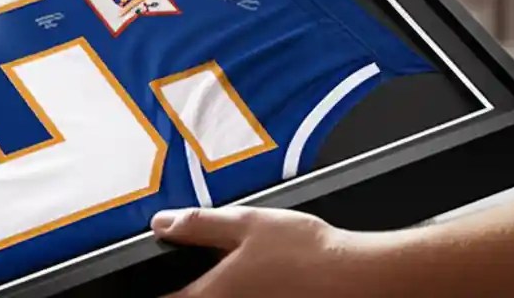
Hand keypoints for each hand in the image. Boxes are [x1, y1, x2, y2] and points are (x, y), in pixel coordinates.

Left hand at [151, 206, 375, 297]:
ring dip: (224, 287)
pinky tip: (266, 275)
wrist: (355, 277)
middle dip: (194, 285)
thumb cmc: (305, 252)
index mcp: (212, 294)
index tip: (158, 277)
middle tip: (204, 265)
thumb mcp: (245, 222)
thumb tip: (163, 223)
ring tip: (243, 267)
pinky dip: (246, 291)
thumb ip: (198, 224)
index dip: (159, 287)